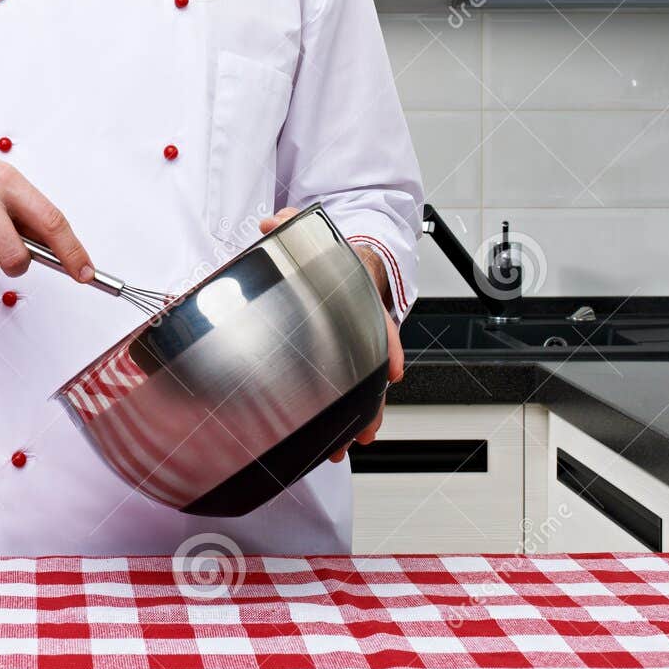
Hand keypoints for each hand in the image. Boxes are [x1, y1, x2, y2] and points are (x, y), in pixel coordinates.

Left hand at [258, 206, 402, 461]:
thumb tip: (273, 222)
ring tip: (348, 446)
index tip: (395, 369)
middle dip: (374, 402)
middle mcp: (362, 327)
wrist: (339, 262)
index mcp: (359, 298)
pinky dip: (341, 414)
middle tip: (366, 431)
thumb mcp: (310, 236)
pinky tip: (332, 438)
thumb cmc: (328, 256)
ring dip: (358, 417)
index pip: (381, 323)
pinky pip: (346, 388)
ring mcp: (354, 346)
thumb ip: (291, 225)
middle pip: (375, 368)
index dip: (390, 347)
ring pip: (363, 386)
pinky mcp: (340, 359)